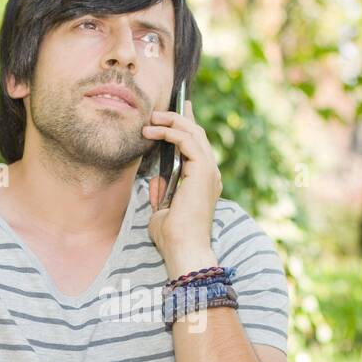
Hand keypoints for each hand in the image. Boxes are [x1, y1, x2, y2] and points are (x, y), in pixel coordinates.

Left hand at [141, 99, 222, 273]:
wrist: (183, 249)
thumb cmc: (173, 237)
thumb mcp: (160, 211)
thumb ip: (160, 194)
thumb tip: (154, 180)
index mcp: (203, 183)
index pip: (196, 147)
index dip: (186, 127)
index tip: (172, 114)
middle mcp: (209, 174)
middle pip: (197, 135)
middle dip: (178, 118)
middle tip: (157, 112)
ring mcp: (209, 172)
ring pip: (194, 133)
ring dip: (172, 122)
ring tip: (152, 119)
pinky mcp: (202, 171)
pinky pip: (187, 141)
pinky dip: (170, 132)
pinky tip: (154, 131)